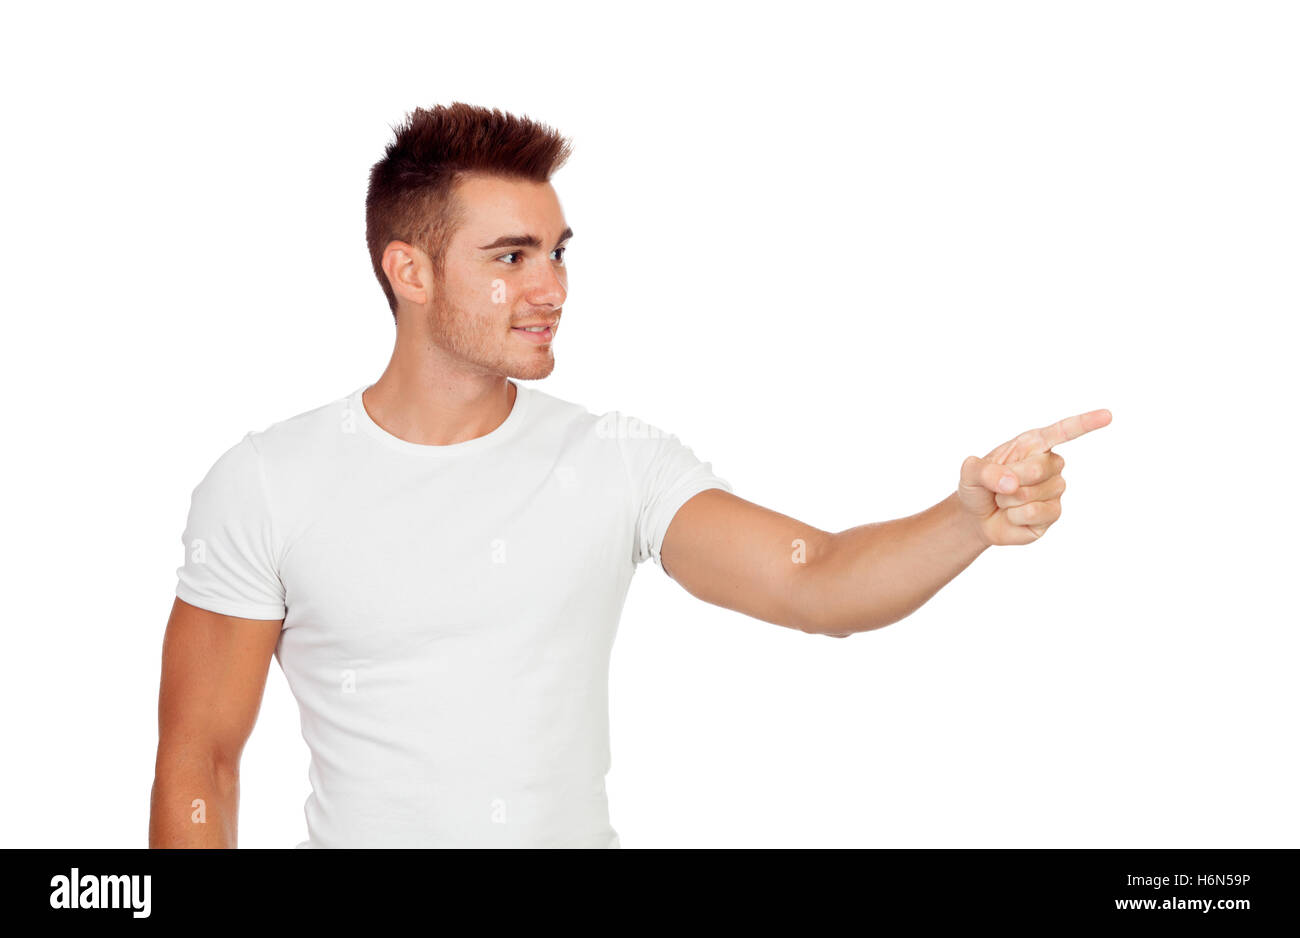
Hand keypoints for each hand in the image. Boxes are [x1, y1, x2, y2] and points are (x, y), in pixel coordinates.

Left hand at [957, 408, 1111, 546]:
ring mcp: (1054, 490)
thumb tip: (1011, 483)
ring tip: (1004, 500)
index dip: (1085, 423)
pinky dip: (1014, 516)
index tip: (1107, 415)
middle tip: (999, 486)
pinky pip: (1035, 513)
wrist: (976, 516)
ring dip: (1008, 500)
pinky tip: (1012, 515)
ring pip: (1034, 494)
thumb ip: (984, 470)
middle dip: (1010, 479)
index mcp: (1033, 444)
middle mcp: (1050, 465)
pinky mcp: (1052, 514)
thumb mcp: (970, 472)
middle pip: (1039, 468)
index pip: (1063, 431)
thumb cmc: (978, 486)